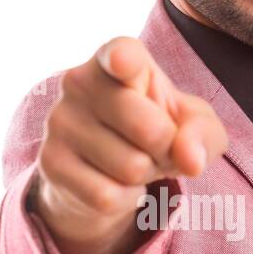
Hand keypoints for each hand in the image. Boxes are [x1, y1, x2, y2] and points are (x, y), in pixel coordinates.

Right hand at [29, 36, 228, 253]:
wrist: (104, 170)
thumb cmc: (156, 129)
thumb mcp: (192, 125)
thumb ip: (202, 134)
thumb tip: (191, 161)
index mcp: (118, 59)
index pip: (122, 54)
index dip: (124, 59)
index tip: (123, 62)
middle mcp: (79, 81)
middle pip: (150, 130)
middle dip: (166, 149)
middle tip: (154, 144)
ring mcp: (59, 122)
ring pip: (132, 168)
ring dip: (145, 176)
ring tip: (133, 160)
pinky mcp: (50, 162)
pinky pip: (108, 196)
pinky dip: (124, 199)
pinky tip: (113, 182)